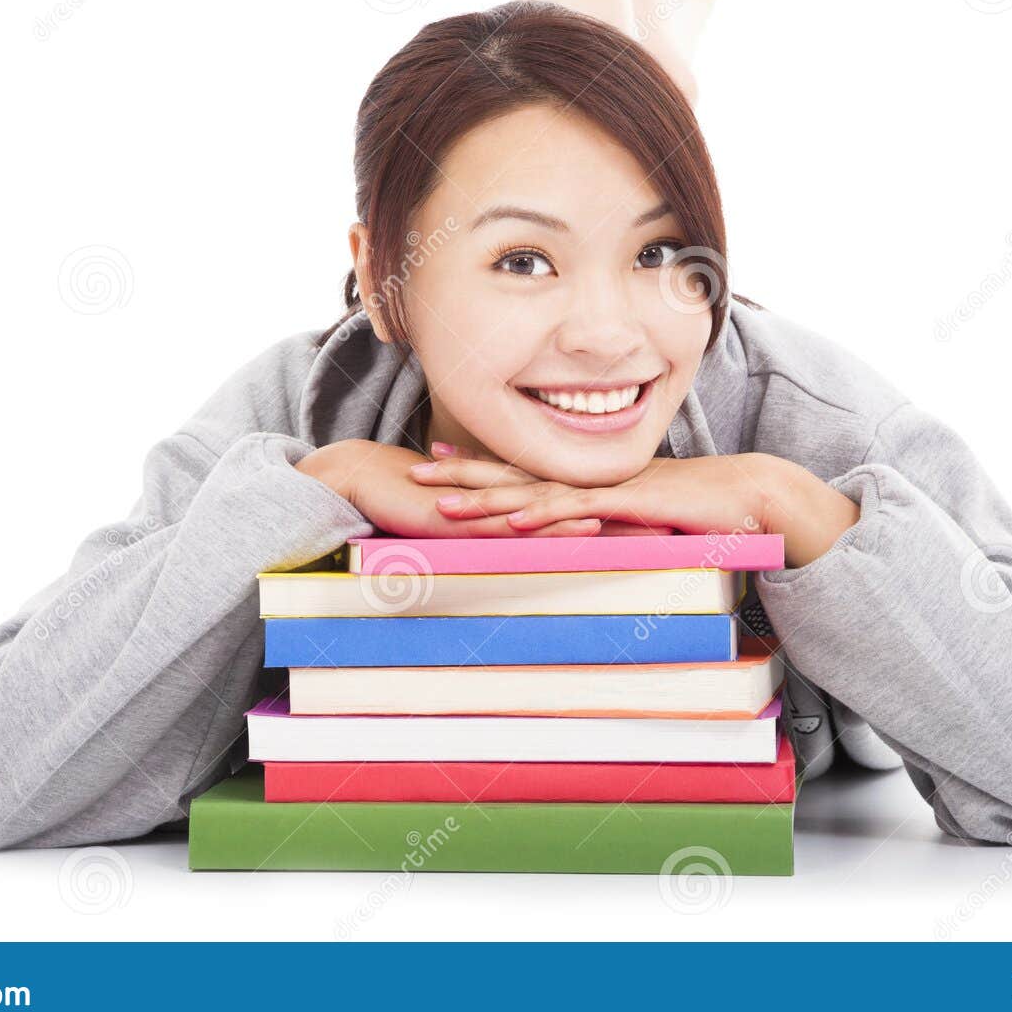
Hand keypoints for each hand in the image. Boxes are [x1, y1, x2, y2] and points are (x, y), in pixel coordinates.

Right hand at [296, 439, 608, 537]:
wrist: (360, 476)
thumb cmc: (404, 495)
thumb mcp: (455, 513)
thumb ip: (484, 520)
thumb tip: (513, 535)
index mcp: (501, 493)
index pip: (558, 498)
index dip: (596, 504)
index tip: (636, 513)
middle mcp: (497, 494)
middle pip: (560, 501)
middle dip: (603, 512)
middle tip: (651, 522)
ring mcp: (478, 504)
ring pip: (537, 511)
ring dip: (575, 518)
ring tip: (615, 524)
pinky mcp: (456, 516)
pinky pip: (497, 525)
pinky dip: (530, 528)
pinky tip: (562, 531)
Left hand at [412, 442, 674, 536]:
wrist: (745, 494)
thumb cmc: (699, 508)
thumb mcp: (641, 519)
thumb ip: (609, 525)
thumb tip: (586, 537)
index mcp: (586, 479)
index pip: (523, 470)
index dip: (479, 463)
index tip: (440, 457)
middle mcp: (588, 478)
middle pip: (514, 474)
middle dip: (463, 473)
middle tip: (417, 469)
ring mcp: (605, 488)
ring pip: (535, 492)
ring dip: (488, 499)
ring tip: (444, 504)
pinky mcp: (627, 504)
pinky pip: (577, 510)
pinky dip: (544, 515)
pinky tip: (513, 522)